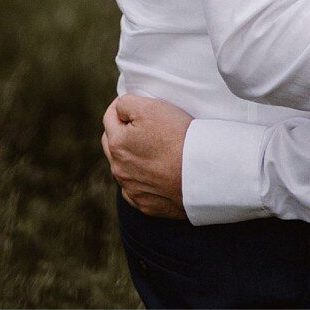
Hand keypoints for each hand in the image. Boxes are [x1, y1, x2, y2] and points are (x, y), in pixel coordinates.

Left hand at [101, 94, 193, 217]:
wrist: (200, 171)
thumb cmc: (176, 136)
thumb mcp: (149, 107)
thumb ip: (126, 104)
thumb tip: (119, 109)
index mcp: (117, 144)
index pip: (109, 118)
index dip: (121, 108)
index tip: (136, 104)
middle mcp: (119, 170)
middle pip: (112, 145)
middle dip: (121, 132)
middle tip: (142, 125)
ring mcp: (132, 190)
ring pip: (123, 168)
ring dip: (131, 157)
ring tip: (153, 149)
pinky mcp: (146, 205)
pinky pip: (137, 189)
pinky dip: (142, 179)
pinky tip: (157, 172)